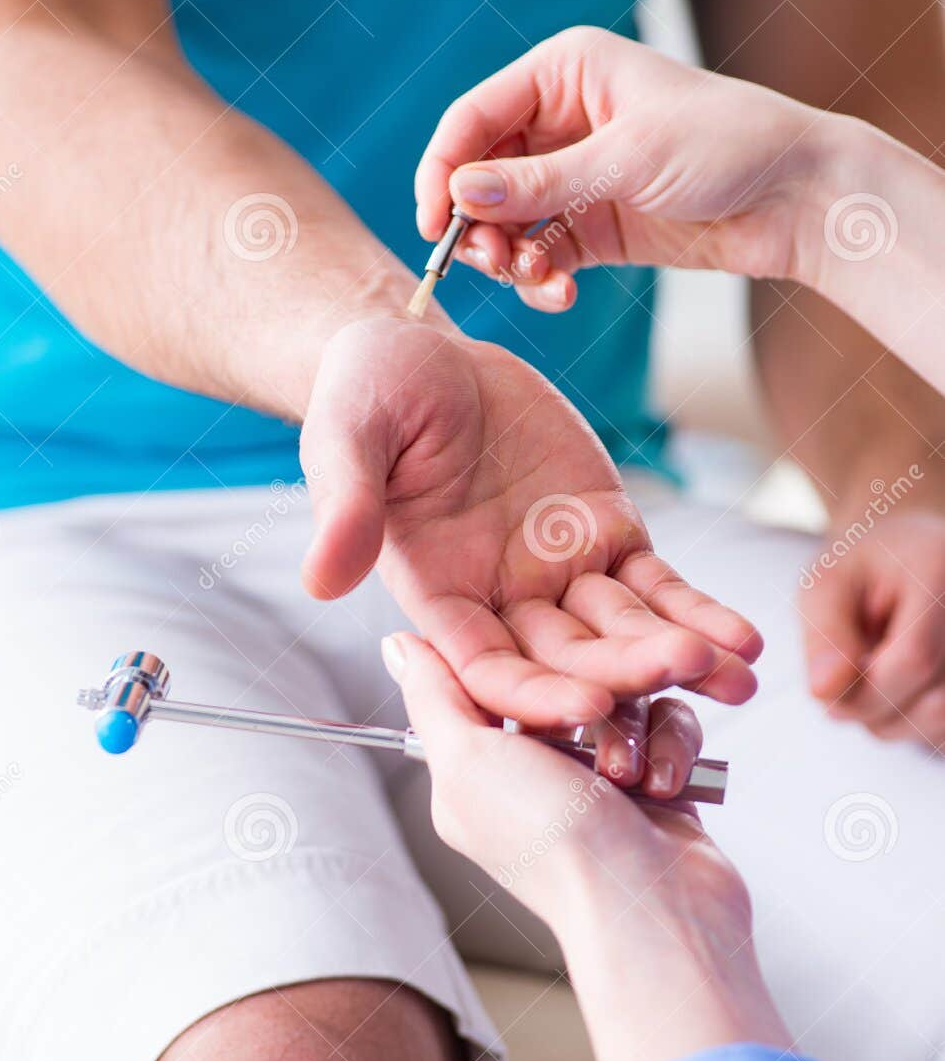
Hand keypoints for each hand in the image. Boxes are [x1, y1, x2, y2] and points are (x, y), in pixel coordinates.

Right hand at [300, 317, 760, 725]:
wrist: (425, 356)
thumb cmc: (370, 394)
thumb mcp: (347, 437)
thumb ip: (344, 506)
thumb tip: (320, 579)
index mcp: (437, 600)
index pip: (487, 668)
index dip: (535, 694)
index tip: (585, 705)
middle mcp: (501, 604)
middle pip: (568, 660)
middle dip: (625, 673)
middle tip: (682, 674)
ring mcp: (558, 576)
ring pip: (624, 632)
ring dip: (678, 656)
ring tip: (736, 676)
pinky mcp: (606, 537)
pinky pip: (658, 586)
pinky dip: (698, 611)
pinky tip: (741, 637)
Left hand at [379, 631, 752, 975]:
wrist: (650, 907)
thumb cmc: (552, 846)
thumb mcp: (466, 760)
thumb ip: (432, 696)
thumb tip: (398, 646)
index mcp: (476, 770)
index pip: (489, 685)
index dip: (517, 661)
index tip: (543, 650)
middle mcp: (534, 775)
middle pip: (565, 683)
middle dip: (591, 697)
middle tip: (598, 717)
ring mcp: (598, 782)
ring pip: (624, 699)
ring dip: (633, 732)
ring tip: (628, 779)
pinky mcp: (657, 785)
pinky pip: (669, 727)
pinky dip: (670, 752)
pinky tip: (664, 787)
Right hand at [414, 28, 829, 311]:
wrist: (796, 197)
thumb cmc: (725, 146)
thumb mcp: (625, 160)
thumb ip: (539, 182)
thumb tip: (460, 196)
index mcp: (564, 72)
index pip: (473, 119)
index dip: (443, 171)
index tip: (434, 226)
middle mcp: (561, 120)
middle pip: (481, 176)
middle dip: (478, 225)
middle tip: (488, 263)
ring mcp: (575, 176)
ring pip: (507, 222)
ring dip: (509, 258)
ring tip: (536, 280)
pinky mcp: (594, 226)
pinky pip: (542, 255)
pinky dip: (541, 279)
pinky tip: (559, 295)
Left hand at [802, 509, 944, 745]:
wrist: (902, 558)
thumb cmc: (861, 569)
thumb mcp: (825, 585)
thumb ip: (824, 637)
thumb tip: (824, 691)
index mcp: (940, 572)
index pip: (915, 659)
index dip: (863, 691)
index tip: (828, 687)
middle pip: (932, 703)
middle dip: (871, 706)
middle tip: (848, 669)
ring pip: (938, 725)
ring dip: (889, 718)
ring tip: (875, 672)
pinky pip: (942, 731)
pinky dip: (910, 721)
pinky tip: (898, 685)